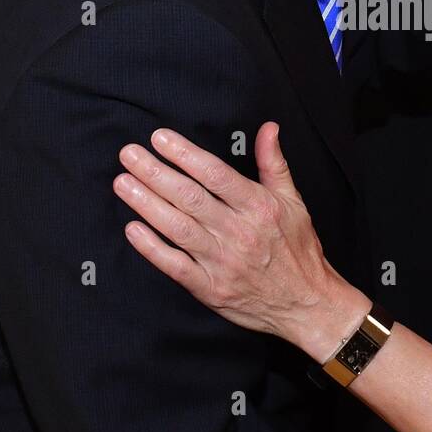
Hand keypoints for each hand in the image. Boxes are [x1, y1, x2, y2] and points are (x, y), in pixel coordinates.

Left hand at [114, 124, 364, 357]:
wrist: (308, 303)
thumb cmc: (298, 250)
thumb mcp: (294, 201)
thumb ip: (274, 164)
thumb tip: (268, 128)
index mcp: (259, 207)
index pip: (215, 174)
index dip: (184, 154)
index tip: (159, 138)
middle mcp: (239, 232)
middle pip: (189, 197)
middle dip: (155, 173)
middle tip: (128, 154)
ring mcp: (223, 262)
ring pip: (178, 228)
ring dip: (146, 204)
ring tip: (123, 183)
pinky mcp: (211, 289)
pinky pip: (176, 266)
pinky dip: (152, 248)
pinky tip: (132, 229)